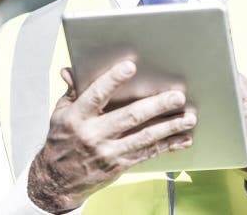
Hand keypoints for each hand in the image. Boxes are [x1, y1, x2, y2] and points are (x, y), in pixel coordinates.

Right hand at [27, 60, 196, 213]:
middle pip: (130, 117)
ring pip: (144, 137)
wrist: (59, 179)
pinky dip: (167, 146)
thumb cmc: (62, 140)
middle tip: (177, 96)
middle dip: (156, 105)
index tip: (130, 66)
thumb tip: (70, 70)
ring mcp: (108, 152)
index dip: (113, 80)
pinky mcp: (119, 165)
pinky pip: (147, 153)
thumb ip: (72, 91)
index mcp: (77, 117)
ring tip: (188, 117)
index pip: (96, 95)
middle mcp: (94, 135)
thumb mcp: (60, 113)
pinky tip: (183, 138)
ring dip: (169, 127)